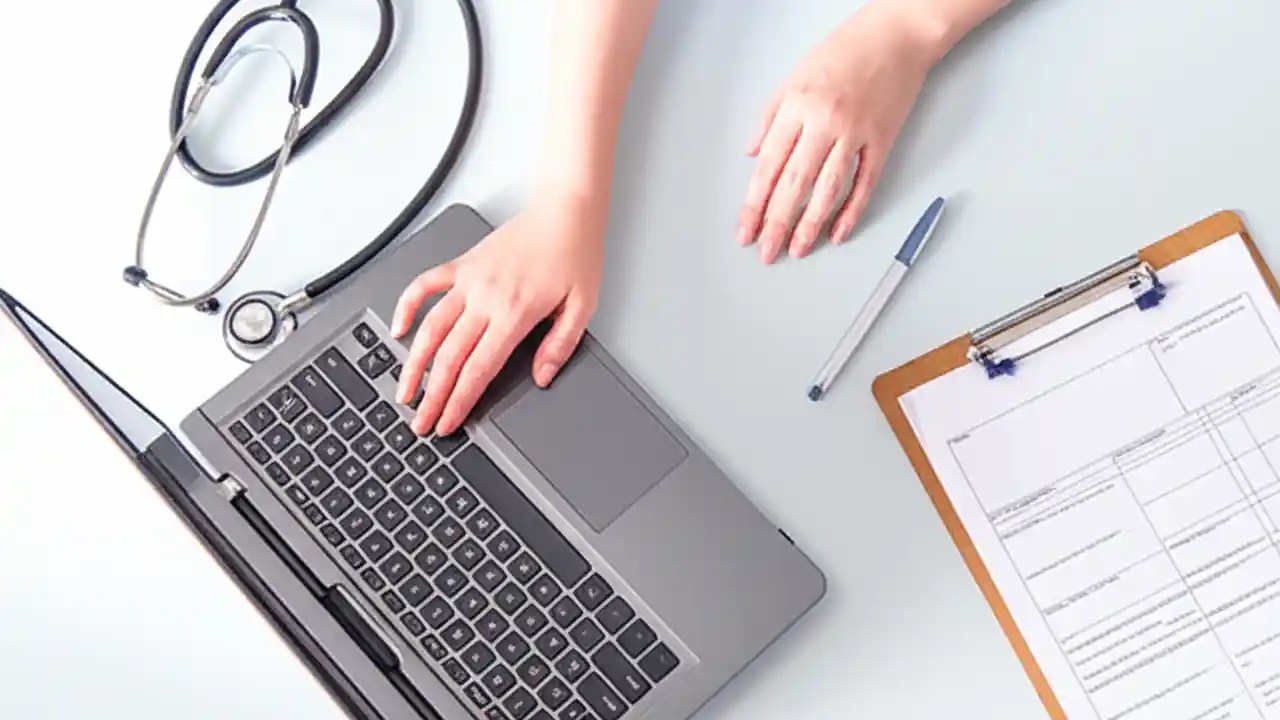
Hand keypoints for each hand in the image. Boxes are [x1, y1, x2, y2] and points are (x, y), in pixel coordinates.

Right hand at [390, 192, 605, 435]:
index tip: (446, 424)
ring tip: (404, 391)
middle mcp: (486, 298)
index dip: (458, 401)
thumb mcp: (583, 307)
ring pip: (430, 328)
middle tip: (419, 423)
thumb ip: (560, 345)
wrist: (565, 211)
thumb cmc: (576, 255)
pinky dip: (407, 306)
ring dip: (412, 363)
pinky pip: (425, 285)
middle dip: (432, 396)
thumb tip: (542, 377)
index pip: (478, 369)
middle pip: (449, 357)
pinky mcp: (463, 264)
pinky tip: (398, 328)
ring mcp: (470, 280)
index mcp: (515, 313)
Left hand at [737, 3, 944, 262]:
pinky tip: (838, 232)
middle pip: (795, 184)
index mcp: (797, 107)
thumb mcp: (793, 77)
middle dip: (777, 224)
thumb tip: (754, 157)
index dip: (755, 204)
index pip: (769, 167)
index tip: (746, 230)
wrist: (896, 34)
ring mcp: (856, 133)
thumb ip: (770, 119)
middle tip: (767, 252)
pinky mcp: (883, 140)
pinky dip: (852, 211)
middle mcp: (824, 122)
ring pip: (828, 189)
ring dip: (811, 225)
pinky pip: (865, 184)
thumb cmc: (843, 51)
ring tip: (798, 250)